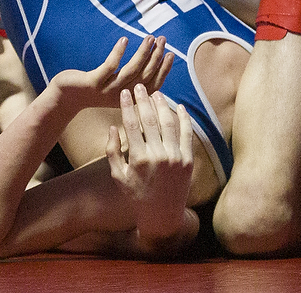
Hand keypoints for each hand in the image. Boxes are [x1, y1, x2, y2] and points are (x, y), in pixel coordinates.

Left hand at [49, 35, 172, 112]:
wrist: (65, 98)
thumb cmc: (92, 89)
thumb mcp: (114, 87)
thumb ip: (130, 79)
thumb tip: (149, 63)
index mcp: (129, 99)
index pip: (153, 86)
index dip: (163, 70)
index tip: (171, 54)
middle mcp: (121, 96)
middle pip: (144, 76)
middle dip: (156, 57)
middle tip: (163, 39)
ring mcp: (107, 90)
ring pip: (130, 70)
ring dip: (143, 53)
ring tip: (150, 37)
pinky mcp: (93, 83)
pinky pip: (109, 67)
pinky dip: (118, 52)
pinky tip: (125, 40)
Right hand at [106, 84, 196, 246]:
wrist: (162, 215)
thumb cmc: (136, 195)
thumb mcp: (118, 176)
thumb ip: (112, 151)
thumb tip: (112, 126)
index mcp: (138, 159)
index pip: (131, 124)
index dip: (127, 106)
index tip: (124, 93)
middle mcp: (158, 156)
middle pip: (149, 119)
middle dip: (143, 100)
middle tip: (138, 86)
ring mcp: (175, 157)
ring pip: (168, 122)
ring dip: (161, 105)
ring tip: (155, 93)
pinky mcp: (188, 160)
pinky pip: (186, 134)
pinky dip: (183, 118)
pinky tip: (178, 106)